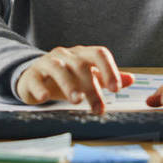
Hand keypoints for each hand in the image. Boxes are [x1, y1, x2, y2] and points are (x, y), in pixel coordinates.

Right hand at [16, 46, 134, 113]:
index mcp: (82, 54)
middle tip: (98, 109)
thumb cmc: (66, 78)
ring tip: (76, 100)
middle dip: (91, 87)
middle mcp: (65, 55)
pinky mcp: (31, 75)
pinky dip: (40, 88)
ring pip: (58, 69)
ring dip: (68, 84)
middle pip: (80, 66)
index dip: (109, 69)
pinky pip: (35, 79)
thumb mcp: (87, 76)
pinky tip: (45, 98)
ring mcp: (47, 63)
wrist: (34, 77)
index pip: (99, 54)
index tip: (116, 89)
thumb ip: (107, 78)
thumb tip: (131, 79)